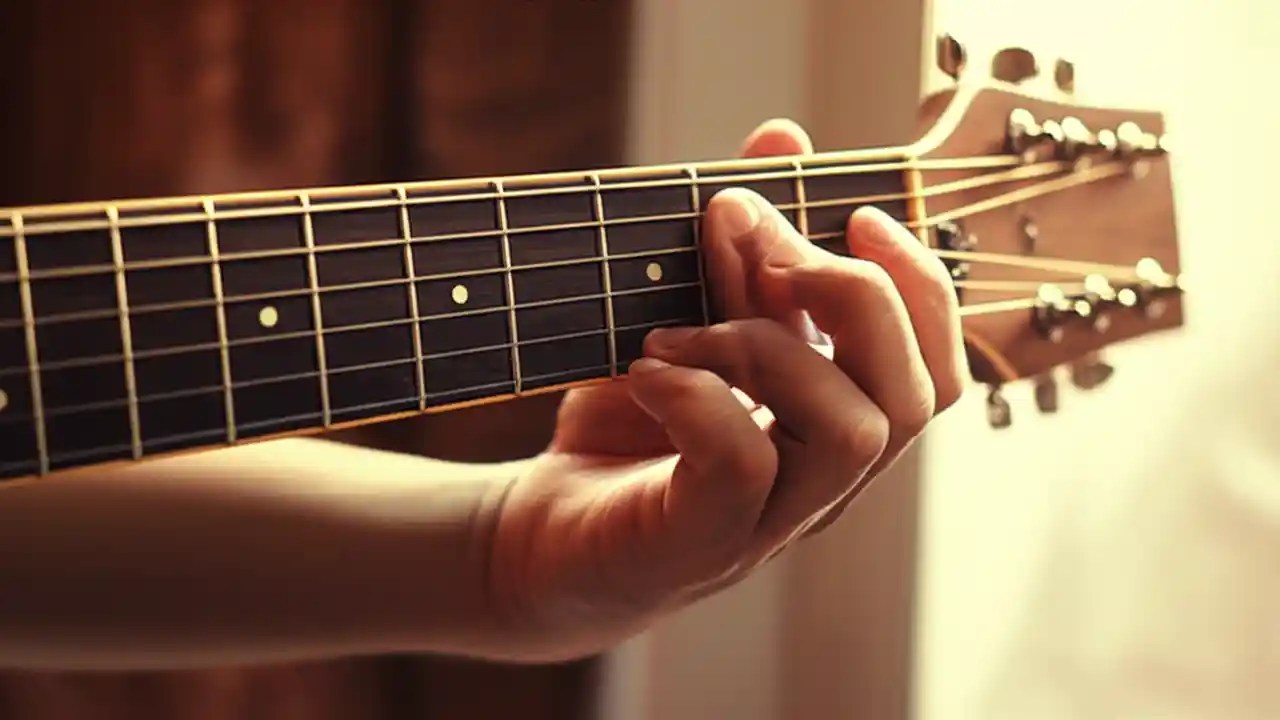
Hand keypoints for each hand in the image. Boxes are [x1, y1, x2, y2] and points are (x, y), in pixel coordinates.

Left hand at [479, 120, 967, 661]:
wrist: (538, 538)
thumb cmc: (623, 429)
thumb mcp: (686, 318)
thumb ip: (741, 246)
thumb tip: (782, 137)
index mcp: (833, 427)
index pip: (936, 369)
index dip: (922, 283)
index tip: (857, 216)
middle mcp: (822, 485)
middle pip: (915, 395)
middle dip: (853, 295)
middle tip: (758, 253)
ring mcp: (769, 522)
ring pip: (852, 432)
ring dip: (767, 343)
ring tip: (675, 329)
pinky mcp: (700, 543)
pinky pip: (742, 462)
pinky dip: (695, 394)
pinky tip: (644, 371)